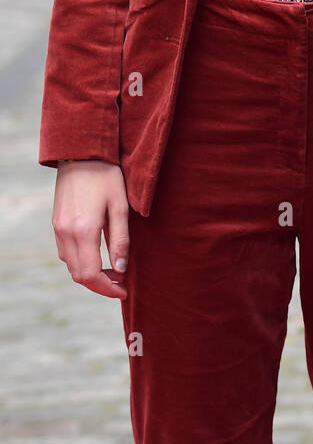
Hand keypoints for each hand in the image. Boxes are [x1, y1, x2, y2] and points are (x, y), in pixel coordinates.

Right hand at [52, 161, 129, 299]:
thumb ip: (120, 240)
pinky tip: (98, 253)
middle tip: (122, 281)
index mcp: (83, 231)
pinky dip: (81, 260)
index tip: (124, 290)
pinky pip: (65, 252)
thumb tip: (122, 269)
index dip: (107, 288)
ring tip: (113, 268)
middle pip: (78, 275)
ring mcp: (58, 229)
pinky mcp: (56, 223)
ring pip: (70, 265)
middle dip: (100, 284)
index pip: (90, 275)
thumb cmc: (106, 176)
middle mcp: (65, 233)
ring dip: (90, 273)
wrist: (81, 152)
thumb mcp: (120, 206)